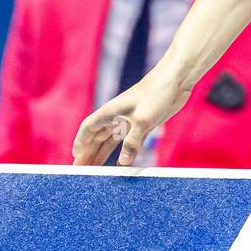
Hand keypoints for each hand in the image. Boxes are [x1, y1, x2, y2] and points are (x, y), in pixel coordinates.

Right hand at [71, 61, 194, 165]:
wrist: (175, 79)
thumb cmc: (156, 93)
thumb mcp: (143, 119)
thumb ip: (132, 142)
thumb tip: (122, 163)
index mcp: (110, 112)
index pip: (88, 128)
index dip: (80, 143)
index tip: (75, 158)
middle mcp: (117, 117)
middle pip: (96, 138)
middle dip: (88, 153)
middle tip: (81, 172)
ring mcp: (129, 121)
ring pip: (110, 141)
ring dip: (102, 155)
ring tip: (94, 170)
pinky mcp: (143, 125)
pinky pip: (128, 143)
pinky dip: (123, 153)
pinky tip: (120, 164)